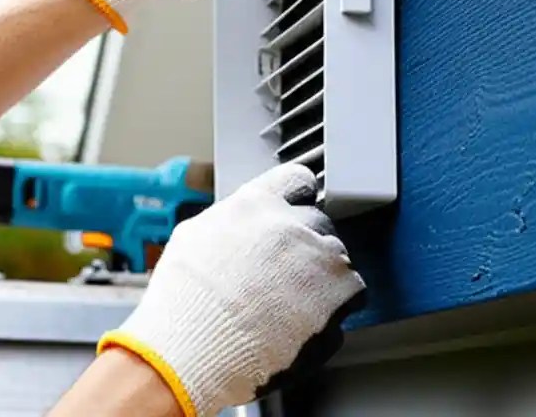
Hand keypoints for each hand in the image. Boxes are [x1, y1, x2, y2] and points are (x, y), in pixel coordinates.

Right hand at [98, 165, 365, 416]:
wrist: (190, 356)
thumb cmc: (183, 306)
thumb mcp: (194, 238)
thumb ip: (231, 221)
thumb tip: (243, 223)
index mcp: (255, 204)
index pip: (298, 180)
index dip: (298, 201)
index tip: (296, 216)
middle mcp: (291, 224)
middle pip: (319, 224)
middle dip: (306, 248)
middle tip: (285, 279)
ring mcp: (319, 259)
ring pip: (338, 258)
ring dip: (323, 279)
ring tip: (291, 307)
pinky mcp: (339, 296)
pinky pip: (353, 293)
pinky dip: (336, 309)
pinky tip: (306, 324)